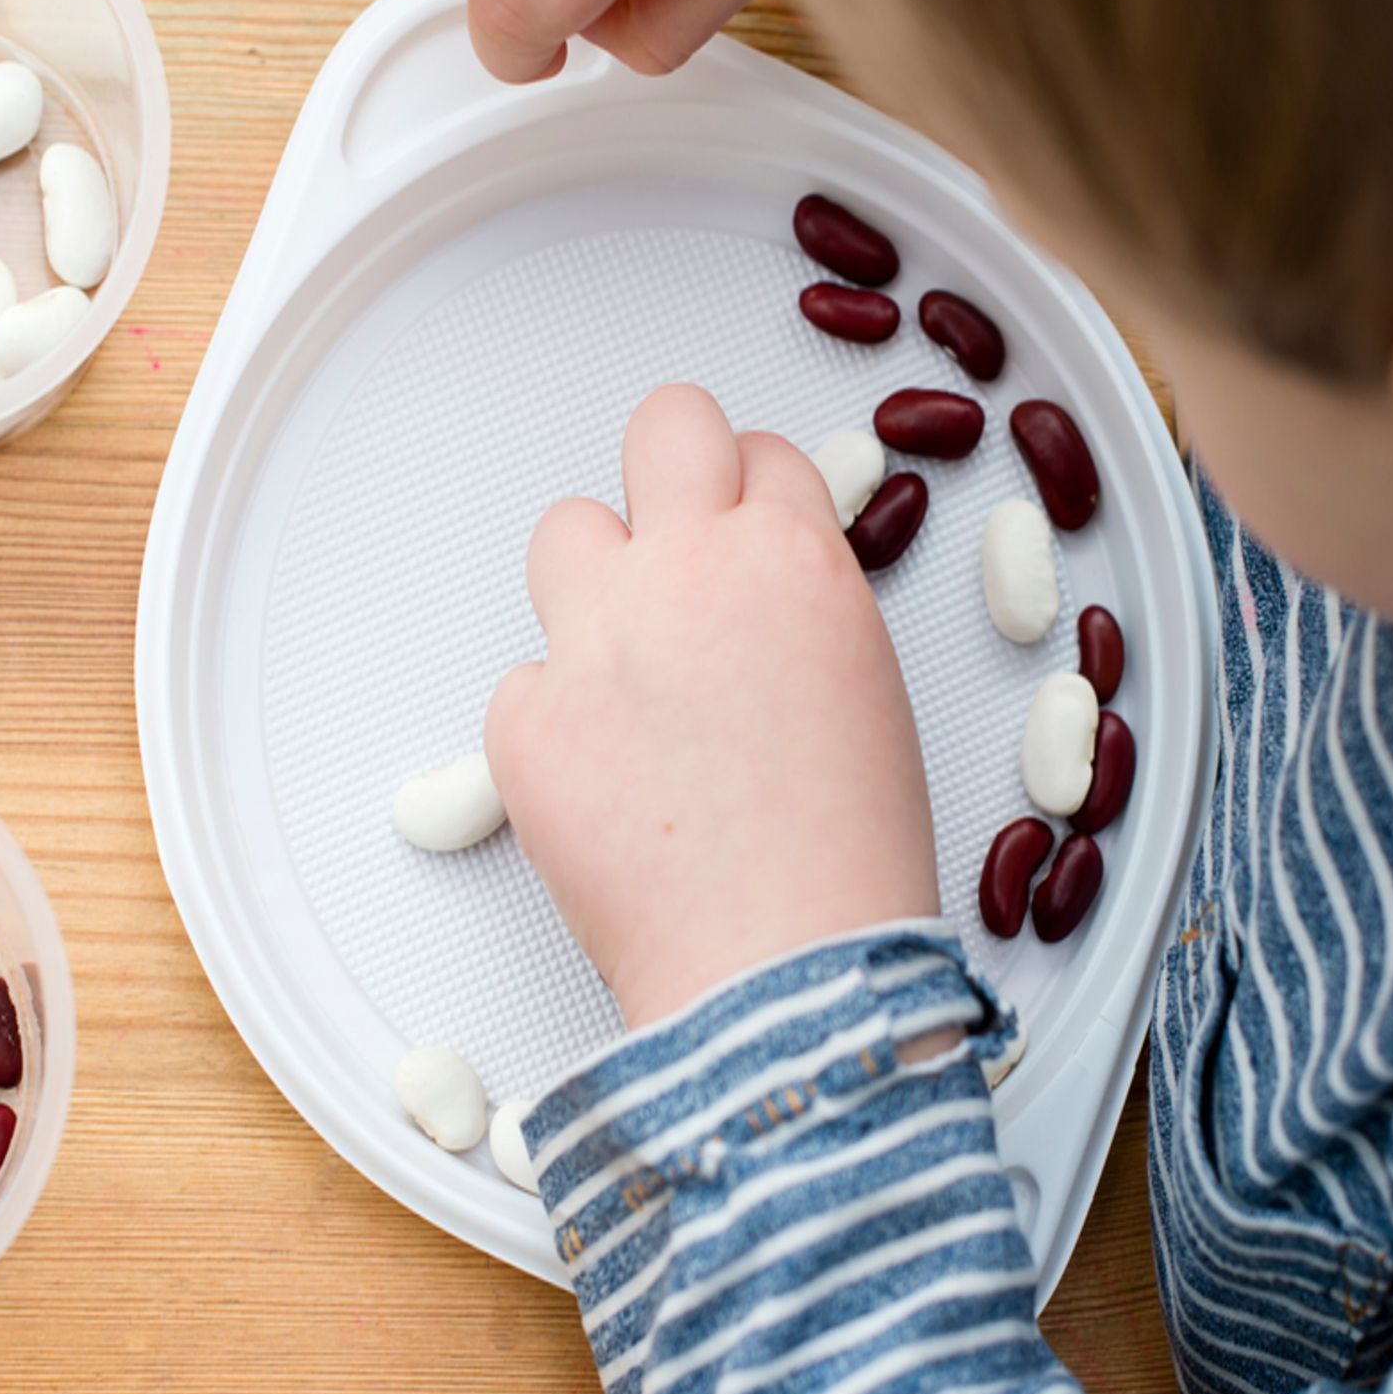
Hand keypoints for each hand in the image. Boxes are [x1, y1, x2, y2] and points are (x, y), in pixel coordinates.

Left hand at [485, 387, 938, 1028]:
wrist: (783, 969)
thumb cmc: (846, 854)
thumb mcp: (867, 688)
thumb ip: (804, 605)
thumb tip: (758, 590)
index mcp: (795, 560)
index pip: (758, 451)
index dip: (753, 494)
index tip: (746, 532)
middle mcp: (689, 573)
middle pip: (662, 424)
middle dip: (671, 466)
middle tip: (675, 538)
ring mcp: (595, 640)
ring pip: (566, 532)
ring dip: (596, 584)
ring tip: (632, 672)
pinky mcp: (524, 719)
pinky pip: (524, 679)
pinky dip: (556, 720)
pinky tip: (608, 784)